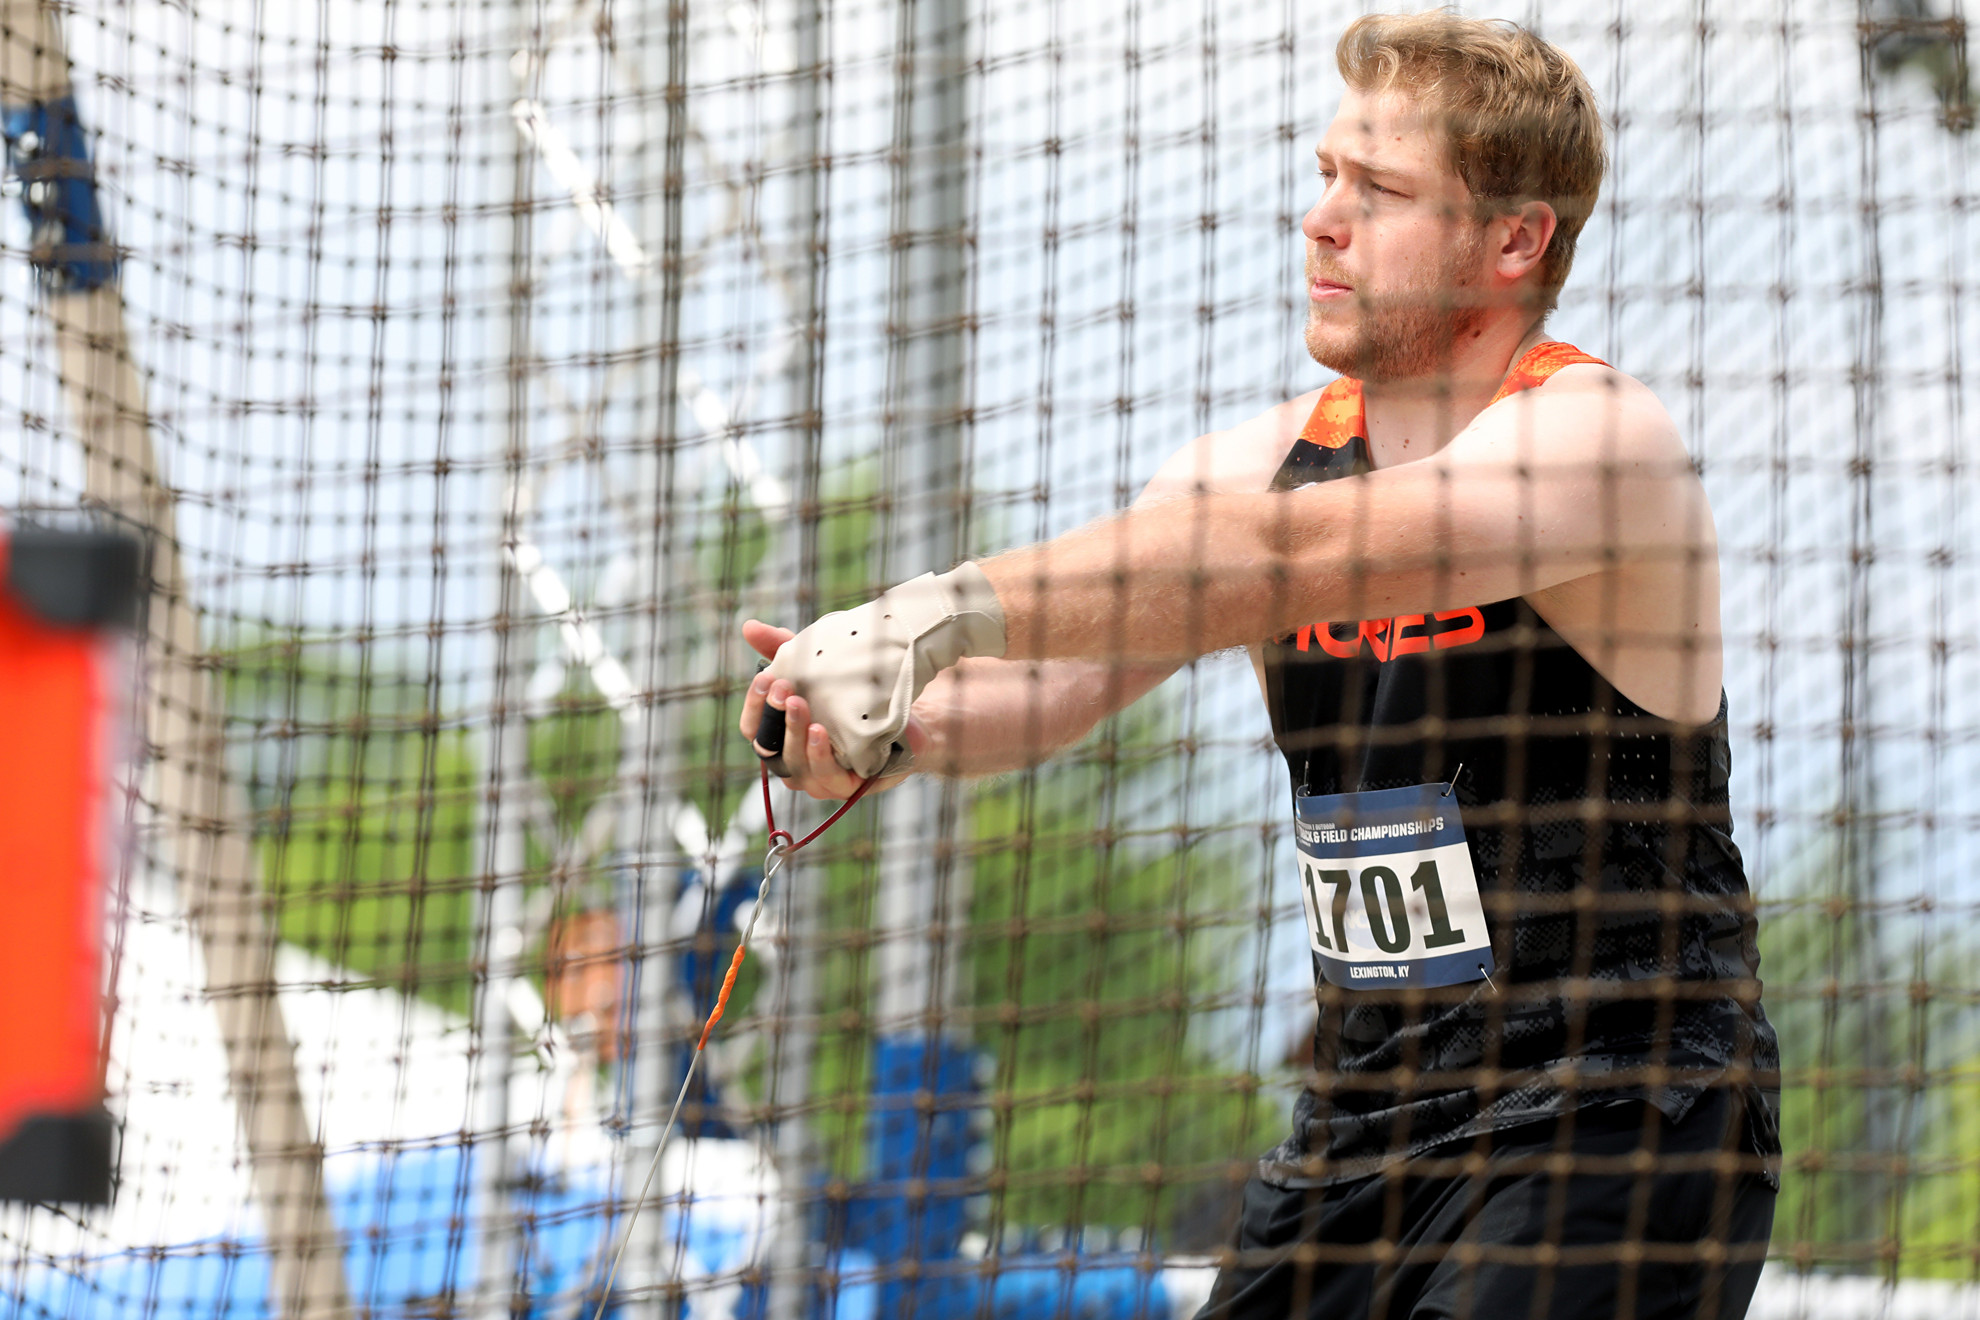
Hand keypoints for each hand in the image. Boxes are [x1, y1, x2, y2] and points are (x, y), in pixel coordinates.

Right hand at [739, 619, 926, 800]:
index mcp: (782, 737)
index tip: (766, 677)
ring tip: (800, 706)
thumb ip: (786, 649)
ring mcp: (820, 777)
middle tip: (785, 688)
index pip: (753, 728)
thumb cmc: (856, 695)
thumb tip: (749, 627)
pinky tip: (821, 731)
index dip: (754, 705)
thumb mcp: (821, 667)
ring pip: (796, 767)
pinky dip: (821, 757)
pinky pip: (828, 780)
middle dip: (775, 716)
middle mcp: (795, 761)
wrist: (911, 714)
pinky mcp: (849, 786)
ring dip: (795, 736)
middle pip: (769, 749)